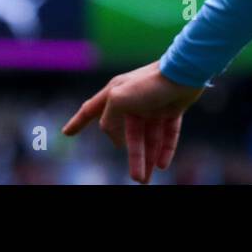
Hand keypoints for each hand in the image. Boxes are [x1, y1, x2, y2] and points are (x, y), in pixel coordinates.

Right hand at [63, 60, 204, 183]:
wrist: (184, 72)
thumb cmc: (149, 83)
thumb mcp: (118, 99)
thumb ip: (108, 117)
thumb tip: (112, 134)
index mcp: (116, 93)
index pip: (91, 109)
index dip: (78, 121)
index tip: (67, 133)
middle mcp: (133, 100)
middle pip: (129, 135)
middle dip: (133, 157)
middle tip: (135, 178)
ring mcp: (154, 105)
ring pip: (149, 137)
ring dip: (148, 158)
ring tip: (146, 179)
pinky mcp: (172, 108)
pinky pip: (167, 133)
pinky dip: (165, 148)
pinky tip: (161, 164)